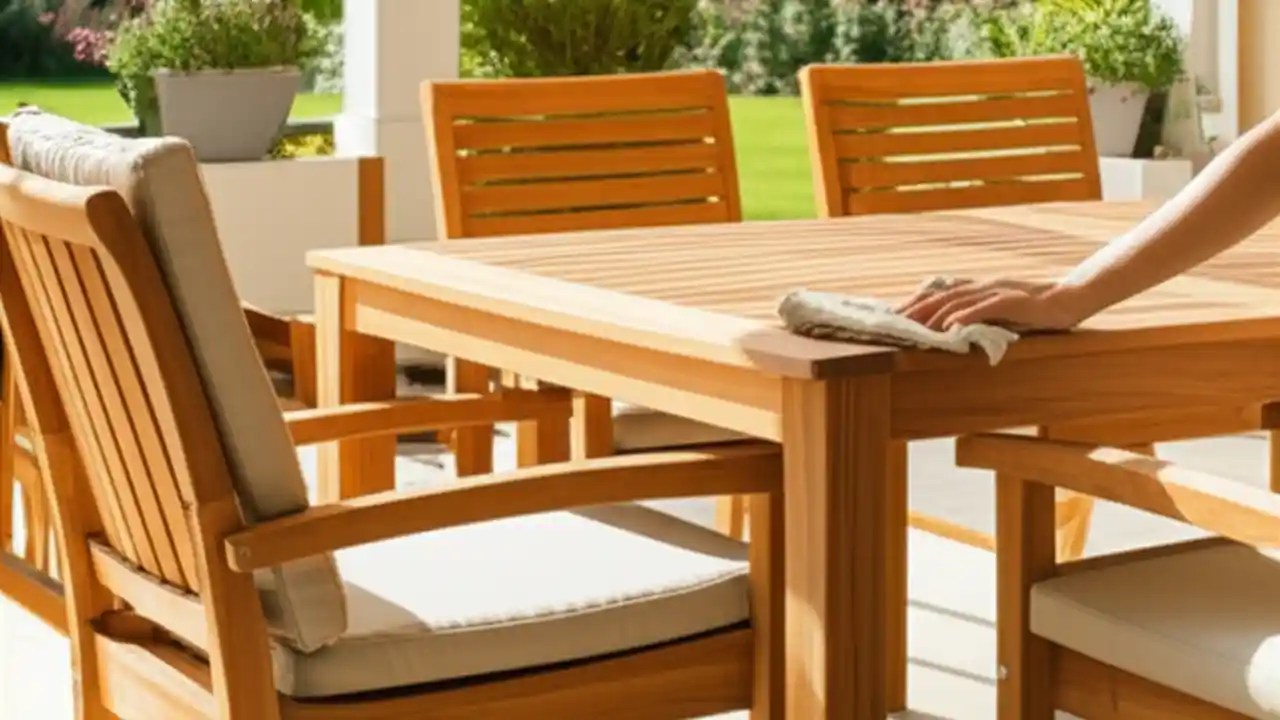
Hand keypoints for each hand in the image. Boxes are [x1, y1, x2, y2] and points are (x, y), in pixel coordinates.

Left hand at [896, 279, 1084, 331]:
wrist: (1068, 300)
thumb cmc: (1034, 310)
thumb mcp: (1000, 311)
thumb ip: (978, 315)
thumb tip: (953, 328)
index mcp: (980, 288)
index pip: (941, 292)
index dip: (918, 301)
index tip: (896, 314)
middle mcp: (984, 286)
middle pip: (943, 295)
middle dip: (917, 308)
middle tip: (896, 322)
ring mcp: (997, 291)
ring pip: (958, 300)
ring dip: (934, 313)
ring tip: (915, 326)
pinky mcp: (1012, 301)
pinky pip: (984, 308)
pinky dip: (965, 315)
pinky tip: (950, 324)